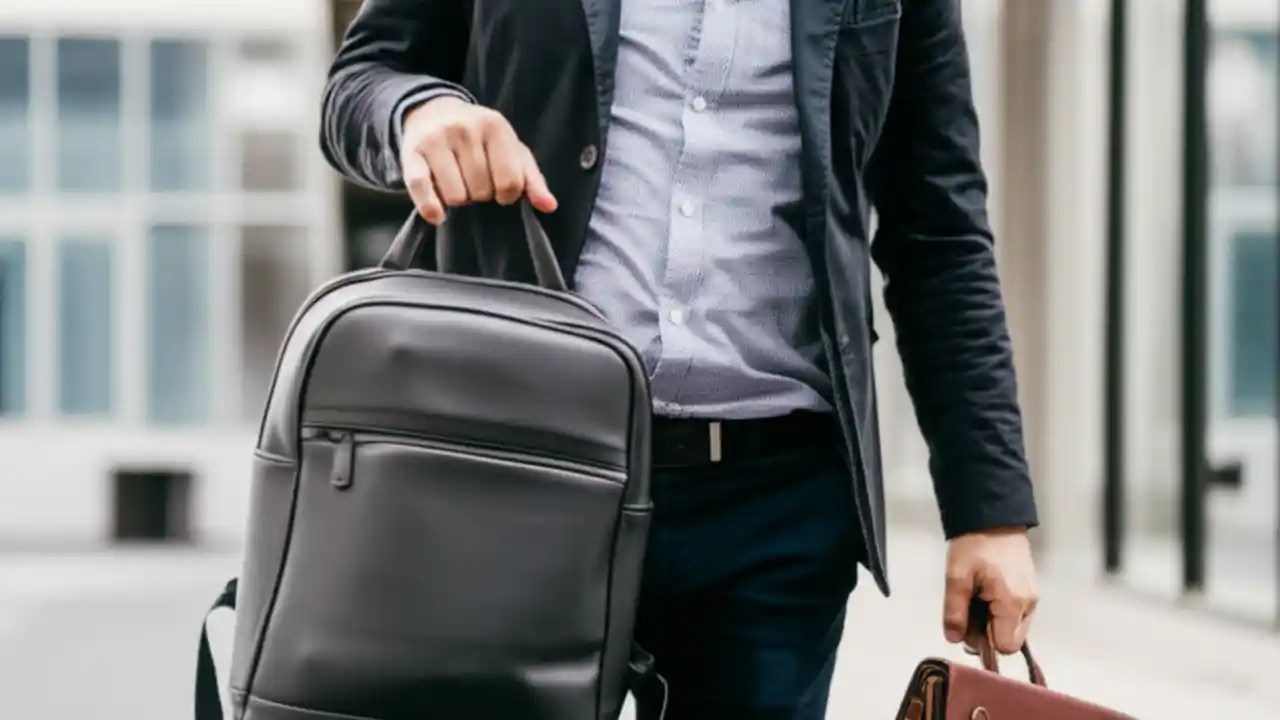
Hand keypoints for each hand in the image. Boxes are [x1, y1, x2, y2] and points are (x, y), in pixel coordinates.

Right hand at [400, 96, 557, 224]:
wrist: (433, 112)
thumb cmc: (480, 139)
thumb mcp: (511, 150)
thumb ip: (532, 179)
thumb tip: (549, 206)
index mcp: (495, 126)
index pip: (510, 181)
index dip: (507, 194)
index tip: (500, 188)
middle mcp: (464, 129)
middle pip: (481, 191)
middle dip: (480, 194)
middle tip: (474, 181)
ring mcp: (436, 139)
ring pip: (456, 196)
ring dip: (458, 199)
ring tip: (457, 183)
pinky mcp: (411, 153)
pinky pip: (420, 188)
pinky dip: (430, 207)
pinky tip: (437, 215)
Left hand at [943, 527, 1038, 654]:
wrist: (993, 516)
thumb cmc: (974, 545)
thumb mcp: (957, 577)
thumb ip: (955, 610)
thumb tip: (954, 638)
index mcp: (1013, 602)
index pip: (1005, 646)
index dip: (984, 643)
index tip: (967, 626)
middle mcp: (1029, 604)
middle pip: (1011, 640)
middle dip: (987, 633)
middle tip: (968, 610)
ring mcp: (1032, 596)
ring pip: (1013, 628)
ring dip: (993, 622)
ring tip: (976, 597)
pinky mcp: (1030, 589)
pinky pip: (1016, 614)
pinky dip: (1000, 611)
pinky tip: (985, 593)